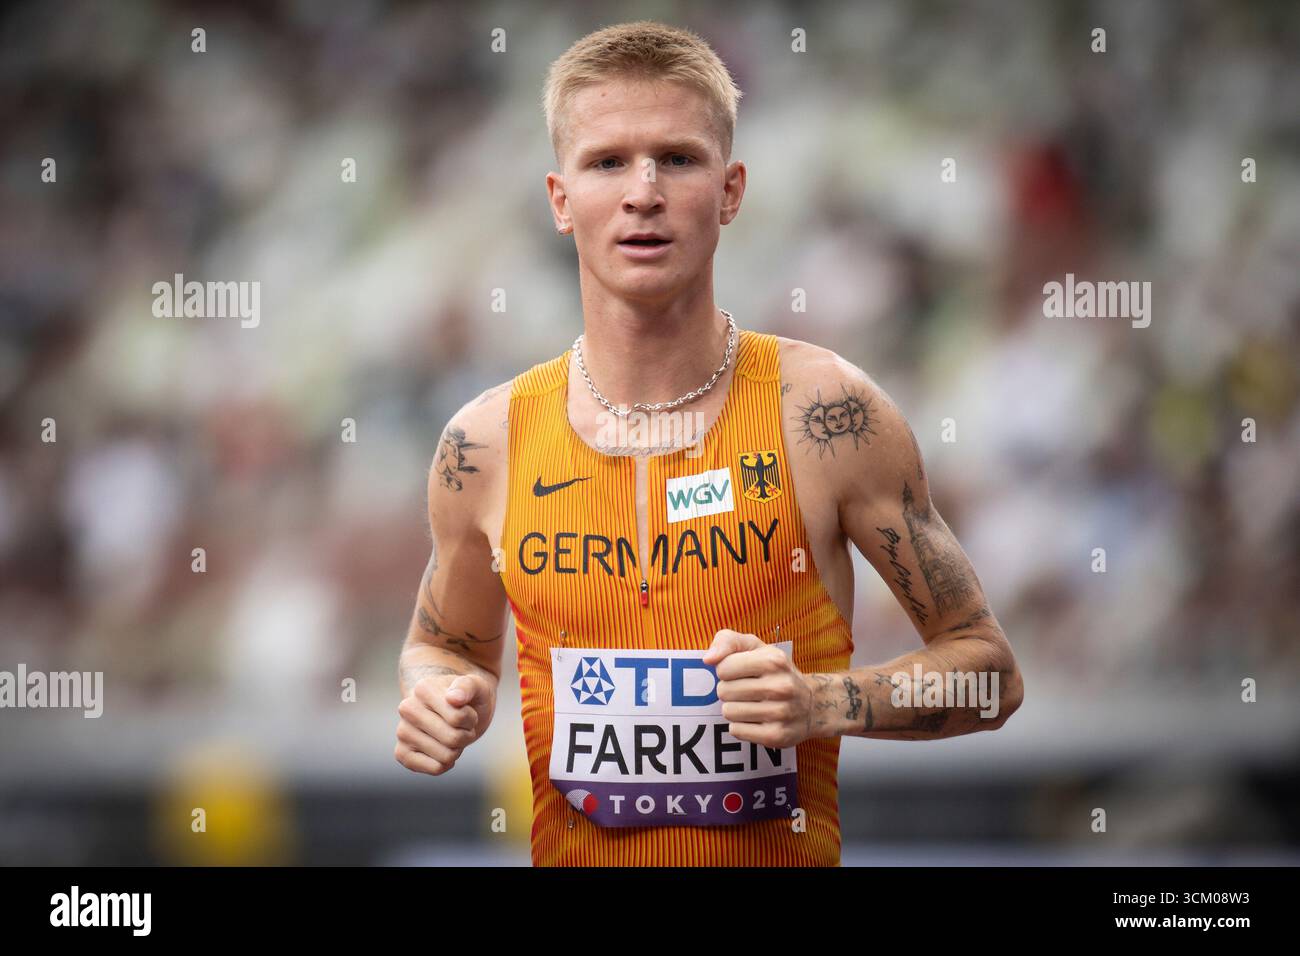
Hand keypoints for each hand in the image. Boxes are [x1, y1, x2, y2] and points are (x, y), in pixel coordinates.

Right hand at [394, 673, 491, 775]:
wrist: (453, 709)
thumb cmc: (467, 697)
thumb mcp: (476, 686)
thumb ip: (467, 687)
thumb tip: (453, 698)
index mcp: (423, 689)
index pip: (458, 718)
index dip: (471, 718)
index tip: (466, 709)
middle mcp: (407, 709)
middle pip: (453, 739)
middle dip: (466, 735)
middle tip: (461, 726)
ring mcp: (402, 732)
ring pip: (446, 756)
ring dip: (457, 749)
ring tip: (452, 735)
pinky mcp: (401, 753)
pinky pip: (435, 769)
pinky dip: (447, 763)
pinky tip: (442, 750)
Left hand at [703, 628, 813, 748]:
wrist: (813, 705)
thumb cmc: (775, 672)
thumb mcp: (756, 647)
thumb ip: (727, 642)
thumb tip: (708, 659)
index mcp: (773, 660)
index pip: (723, 667)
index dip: (727, 670)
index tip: (741, 672)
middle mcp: (781, 686)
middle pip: (723, 691)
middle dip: (730, 690)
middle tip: (747, 690)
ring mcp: (780, 713)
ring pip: (728, 712)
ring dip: (734, 708)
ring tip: (752, 704)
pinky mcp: (776, 736)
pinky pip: (736, 731)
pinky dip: (740, 725)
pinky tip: (756, 719)